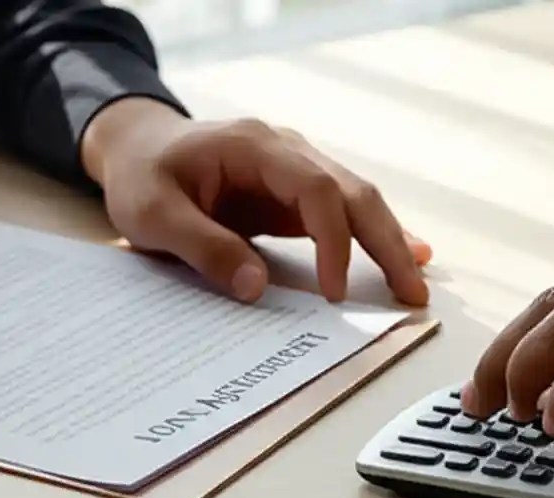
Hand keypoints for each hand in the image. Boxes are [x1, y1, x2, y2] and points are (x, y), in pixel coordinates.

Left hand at [81, 98, 431, 304]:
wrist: (138, 148)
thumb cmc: (142, 177)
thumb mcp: (153, 215)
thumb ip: (202, 247)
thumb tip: (256, 288)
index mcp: (254, 147)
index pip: (315, 190)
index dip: (333, 242)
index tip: (334, 293)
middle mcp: (286, 152)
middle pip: (353, 192)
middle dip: (387, 243)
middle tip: (412, 294)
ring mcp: (294, 171)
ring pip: (356, 202)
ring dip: (388, 243)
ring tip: (414, 288)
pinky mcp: (292, 195)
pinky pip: (340, 215)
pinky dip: (369, 239)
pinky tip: (404, 257)